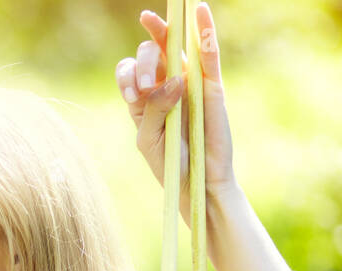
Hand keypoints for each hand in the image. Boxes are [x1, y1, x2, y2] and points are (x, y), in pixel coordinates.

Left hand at [115, 3, 237, 226]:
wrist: (196, 183)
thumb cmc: (169, 163)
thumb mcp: (150, 139)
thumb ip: (154, 109)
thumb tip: (175, 79)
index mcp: (143, 97)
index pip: (129, 70)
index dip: (128, 75)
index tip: (133, 94)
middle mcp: (165, 83)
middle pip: (152, 54)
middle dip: (144, 65)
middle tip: (145, 89)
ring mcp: (190, 82)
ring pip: (177, 47)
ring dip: (165, 34)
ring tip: (151, 20)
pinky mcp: (213, 87)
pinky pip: (210, 55)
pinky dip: (206, 32)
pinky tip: (199, 11)